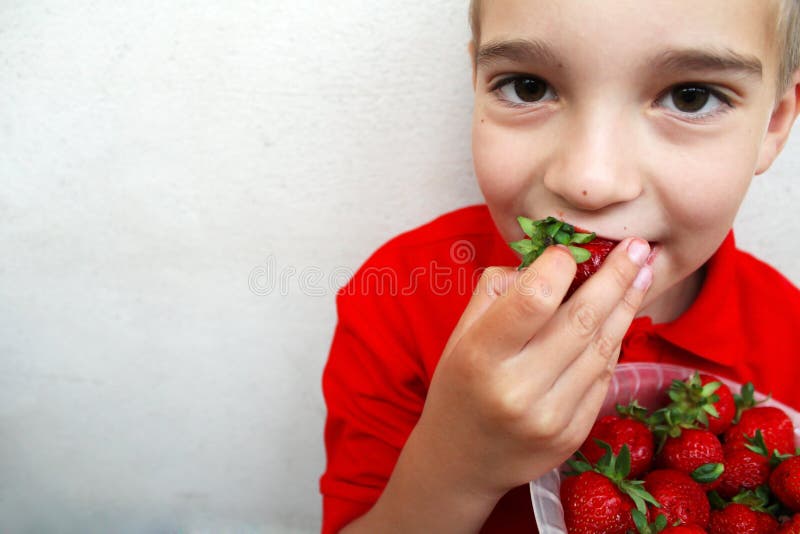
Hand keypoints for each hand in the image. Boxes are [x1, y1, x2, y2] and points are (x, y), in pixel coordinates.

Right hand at [416, 238, 652, 497]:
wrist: (461, 459)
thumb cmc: (461, 383)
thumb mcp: (462, 333)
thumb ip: (499, 292)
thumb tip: (550, 263)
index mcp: (481, 356)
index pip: (533, 298)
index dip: (559, 266)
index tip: (569, 251)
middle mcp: (517, 389)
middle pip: (580, 320)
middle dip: (615, 277)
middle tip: (638, 247)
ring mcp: (550, 418)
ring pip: (602, 348)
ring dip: (626, 307)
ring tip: (640, 275)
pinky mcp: (572, 436)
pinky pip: (604, 378)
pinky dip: (613, 344)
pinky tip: (620, 319)